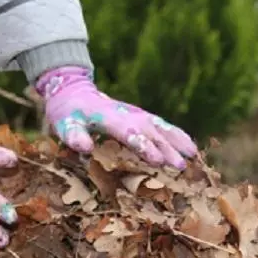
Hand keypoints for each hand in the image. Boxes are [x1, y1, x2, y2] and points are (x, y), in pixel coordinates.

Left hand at [37, 67, 197, 169]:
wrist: (74, 91)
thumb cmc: (67, 113)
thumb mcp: (63, 124)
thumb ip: (73, 135)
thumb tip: (84, 148)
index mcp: (108, 117)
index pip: (128, 132)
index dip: (143, 146)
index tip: (158, 160)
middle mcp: (127, 114)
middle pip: (150, 131)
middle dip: (166, 148)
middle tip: (181, 166)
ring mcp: (136, 114)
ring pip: (160, 127)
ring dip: (177, 141)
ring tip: (194, 156)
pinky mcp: (141, 116)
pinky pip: (162, 126)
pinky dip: (178, 135)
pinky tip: (191, 148)